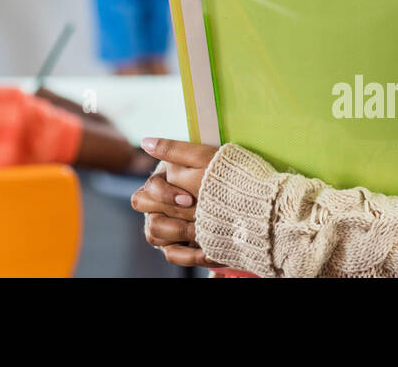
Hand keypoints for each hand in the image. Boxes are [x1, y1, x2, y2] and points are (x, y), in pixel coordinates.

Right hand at [131, 138, 221, 266]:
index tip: (189, 200)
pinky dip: (191, 256)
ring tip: (204, 235)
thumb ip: (174, 150)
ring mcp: (166, 227)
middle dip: (173, 220)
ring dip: (180, 236)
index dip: (165, 196)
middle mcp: (159, 206)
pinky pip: (173, 255)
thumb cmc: (224, 175)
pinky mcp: (177, 247)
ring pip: (155, 236)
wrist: (252, 201)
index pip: (148, 191)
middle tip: (197, 220)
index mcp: (162, 183)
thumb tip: (145, 142)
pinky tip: (210, 252)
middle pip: (149, 217)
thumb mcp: (204, 159)